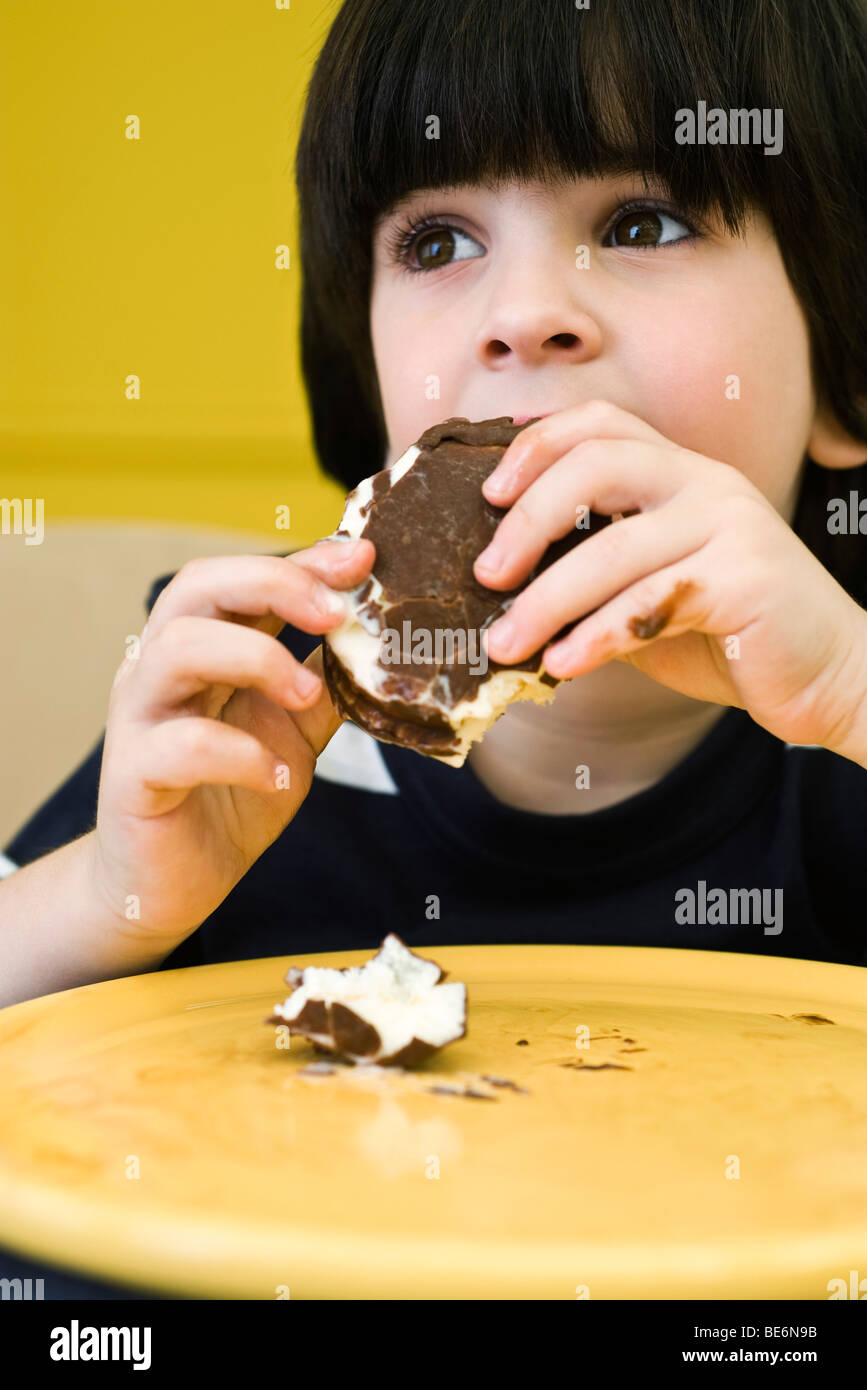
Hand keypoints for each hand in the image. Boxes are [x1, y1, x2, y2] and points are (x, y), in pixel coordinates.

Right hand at [93, 539, 373, 941]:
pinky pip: (180, 746)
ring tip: (307, 697)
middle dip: (273, 583)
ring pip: (178, 647)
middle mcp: (161, 668)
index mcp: (203, 647)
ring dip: (255, 658)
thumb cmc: (229, 795)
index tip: (362, 557)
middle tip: (336, 611)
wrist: (170, 883)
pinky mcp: (133, 776)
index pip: (243, 579)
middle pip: (197, 586)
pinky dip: (241, 755)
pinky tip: (278, 777)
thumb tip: (386, 645)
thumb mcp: (295, 731)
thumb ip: (327, 684)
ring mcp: (140, 718)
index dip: (303, 561)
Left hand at [474, 400, 866, 753]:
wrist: (828, 676)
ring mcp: (731, 526)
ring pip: (615, 549)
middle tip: (485, 574)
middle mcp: (707, 483)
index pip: (603, 423)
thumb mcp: (648, 595)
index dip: (537, 444)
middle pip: (597, 466)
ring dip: (546, 601)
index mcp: (681, 473)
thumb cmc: (728, 635)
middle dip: (527, 520)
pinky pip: (650, 602)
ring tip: (504, 643)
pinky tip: (560, 665)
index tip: (488, 492)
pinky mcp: (747, 579)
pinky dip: (596, 636)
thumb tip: (501, 594)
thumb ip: (593, 580)